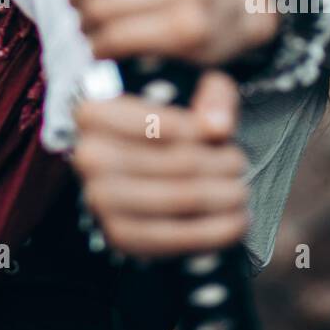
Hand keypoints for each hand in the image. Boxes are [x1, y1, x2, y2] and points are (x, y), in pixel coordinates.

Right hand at [71, 70, 249, 258]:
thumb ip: (213, 96)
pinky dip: (213, 231)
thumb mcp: (191, 92)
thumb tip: (218, 126)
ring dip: (222, 197)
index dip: (196, 130)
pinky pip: (174, 237)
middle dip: (219, 164)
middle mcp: (88, 156)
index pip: (154, 122)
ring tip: (241, 190)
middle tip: (239, 163)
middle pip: (175, 161)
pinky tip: (236, 222)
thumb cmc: (168, 126)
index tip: (223, 134)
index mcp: (93, 113)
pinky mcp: (117, 235)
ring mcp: (100, 199)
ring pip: (179, 198)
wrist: (144, 169)